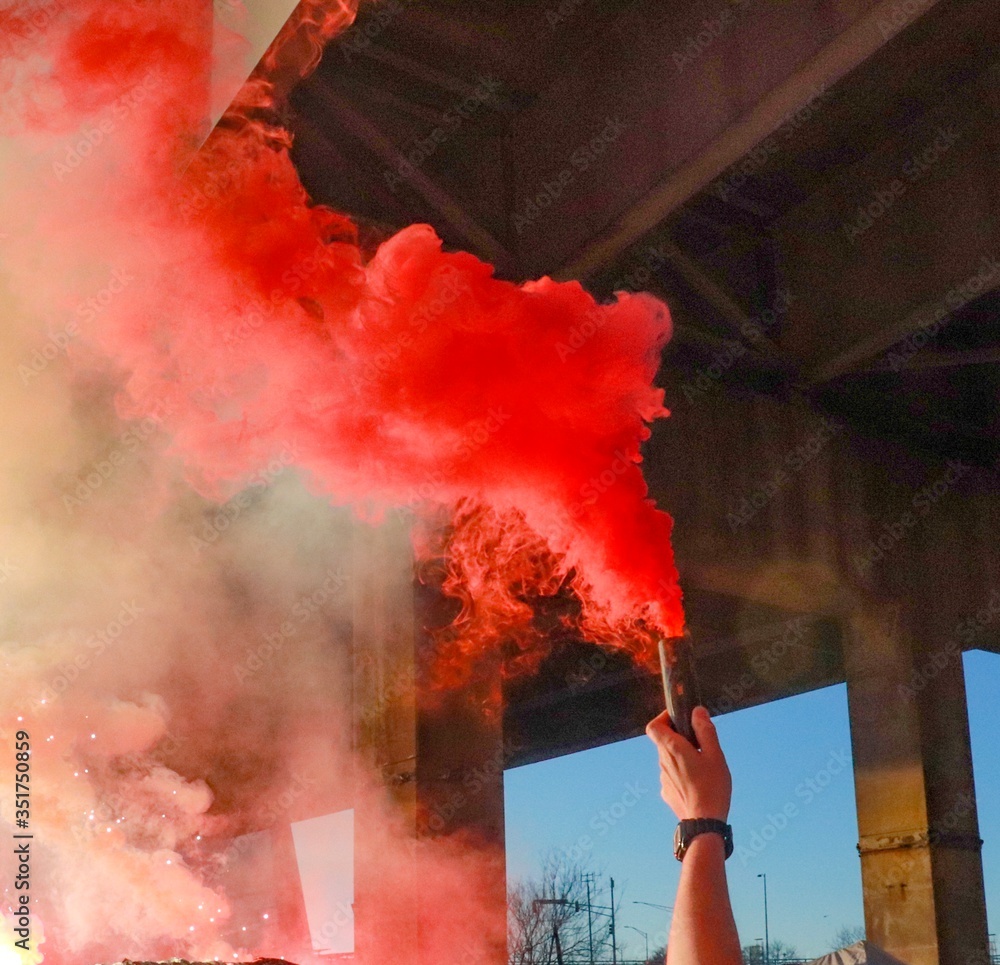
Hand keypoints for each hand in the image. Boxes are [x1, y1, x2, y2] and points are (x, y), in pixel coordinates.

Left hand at [645, 706, 731, 821]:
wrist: (703, 823)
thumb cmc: (711, 787)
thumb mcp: (715, 755)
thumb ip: (705, 730)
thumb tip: (697, 711)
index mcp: (672, 749)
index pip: (653, 726)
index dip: (663, 718)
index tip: (680, 719)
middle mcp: (662, 762)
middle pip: (663, 741)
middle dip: (679, 737)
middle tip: (700, 743)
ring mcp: (663, 778)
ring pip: (668, 759)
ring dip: (681, 756)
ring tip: (702, 765)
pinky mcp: (666, 792)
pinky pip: (671, 775)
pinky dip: (681, 772)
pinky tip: (697, 782)